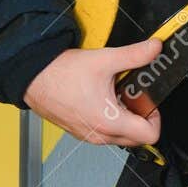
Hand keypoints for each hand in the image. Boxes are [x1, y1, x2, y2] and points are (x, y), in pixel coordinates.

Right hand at [22, 37, 163, 148]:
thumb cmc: (61, 73)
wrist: (31, 76)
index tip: (150, 101)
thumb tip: (155, 48)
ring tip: (117, 95)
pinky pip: (104, 133)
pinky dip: (110, 120)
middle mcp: (99, 135)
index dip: (156, 116)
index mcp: (110, 121)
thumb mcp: (105, 60)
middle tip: (135, 96)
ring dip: (126, 119)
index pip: (150, 134)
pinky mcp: (79, 132)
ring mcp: (88, 136)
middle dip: (142, 118)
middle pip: (137, 138)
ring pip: (120, 137)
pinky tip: (103, 99)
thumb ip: (135, 55)